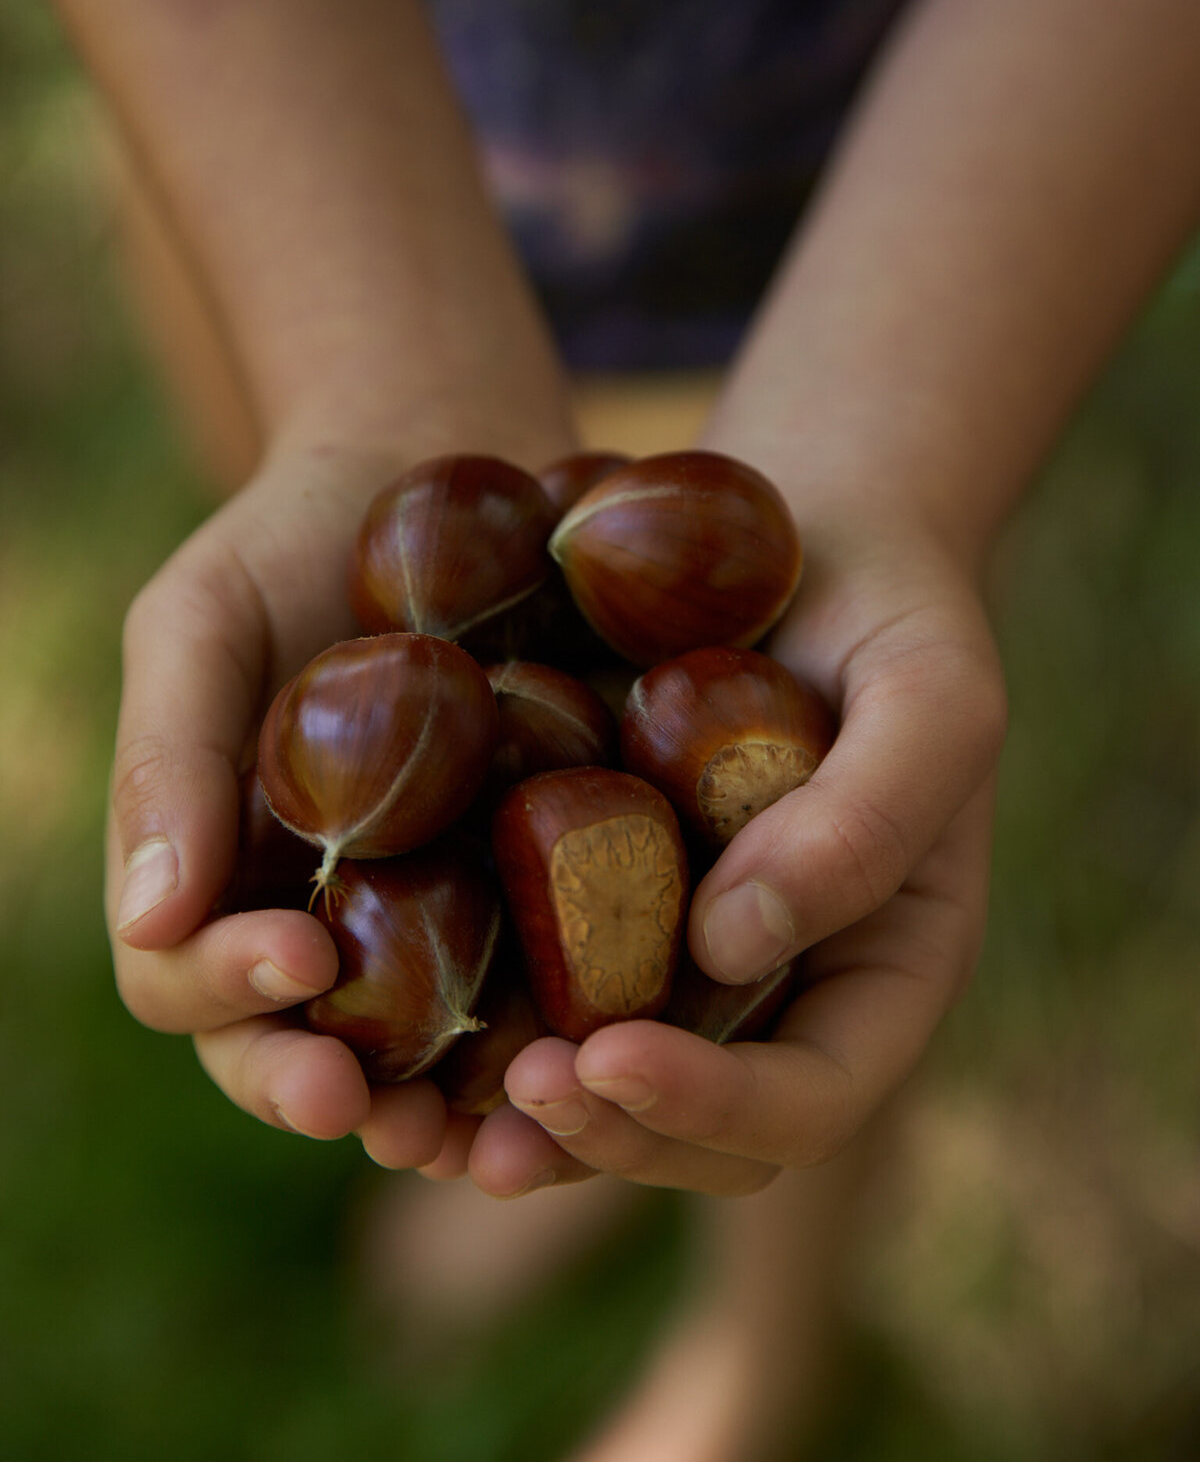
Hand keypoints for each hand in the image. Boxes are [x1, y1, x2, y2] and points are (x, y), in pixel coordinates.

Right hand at [104, 432, 566, 1169]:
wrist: (439, 467)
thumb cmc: (292, 538)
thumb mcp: (204, 620)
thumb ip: (167, 757)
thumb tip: (151, 917)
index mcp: (219, 870)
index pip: (187, 974)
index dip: (228, 990)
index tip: (295, 958)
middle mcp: (321, 913)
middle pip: (302, 1045)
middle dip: (330, 1087)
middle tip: (384, 1117)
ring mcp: (432, 906)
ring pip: (425, 1048)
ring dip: (452, 1107)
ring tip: (497, 1135)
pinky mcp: (538, 876)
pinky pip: (546, 970)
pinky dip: (562, 1023)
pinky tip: (606, 1042)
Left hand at [461, 510, 1005, 1196]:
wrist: (803, 526)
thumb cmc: (891, 605)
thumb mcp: (929, 692)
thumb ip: (868, 821)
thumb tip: (730, 949)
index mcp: (874, 973)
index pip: (809, 1098)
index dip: (716, 1110)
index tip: (611, 1058)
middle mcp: (772, 991)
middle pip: (697, 1133)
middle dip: (605, 1133)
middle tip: (513, 1095)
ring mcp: (674, 955)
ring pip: (598, 1092)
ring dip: (512, 1124)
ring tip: (411, 1116)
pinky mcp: (585, 900)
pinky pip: (526, 991)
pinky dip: (456, 1029)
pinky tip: (371, 1016)